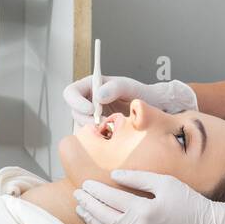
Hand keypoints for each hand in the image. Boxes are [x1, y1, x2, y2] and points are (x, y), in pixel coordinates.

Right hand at [62, 75, 197, 127]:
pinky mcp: (100, 130)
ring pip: (82, 125)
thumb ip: (115, 88)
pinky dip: (100, 137)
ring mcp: (93, 116)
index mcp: (92, 86)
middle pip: (74, 111)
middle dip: (86, 119)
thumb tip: (98, 95)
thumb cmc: (141, 94)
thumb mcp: (129, 87)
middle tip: (105, 123)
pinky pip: (92, 136)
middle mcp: (89, 101)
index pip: (71, 92)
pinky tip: (113, 135)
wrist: (154, 109)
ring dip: (94, 130)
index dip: (76, 102)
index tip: (92, 110)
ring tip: (112, 129)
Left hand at [73, 170, 224, 223]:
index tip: (85, 184)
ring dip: (92, 221)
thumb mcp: (167, 183)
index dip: (95, 191)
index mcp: (144, 209)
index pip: (111, 198)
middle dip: (88, 205)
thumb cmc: (191, 204)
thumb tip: (114, 175)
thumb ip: (138, 178)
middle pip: (104, 216)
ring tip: (82, 210)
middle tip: (77, 195)